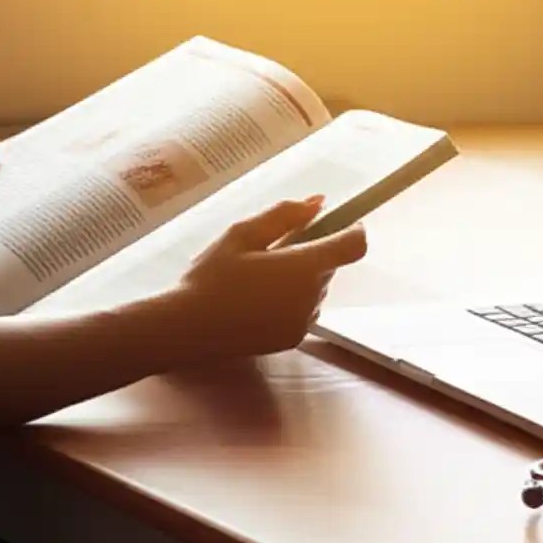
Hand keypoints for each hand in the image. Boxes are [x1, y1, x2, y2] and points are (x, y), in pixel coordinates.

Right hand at [164, 195, 366, 358]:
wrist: (188, 329)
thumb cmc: (212, 276)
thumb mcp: (243, 234)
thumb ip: (285, 215)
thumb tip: (319, 202)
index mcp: (304, 267)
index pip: (353, 245)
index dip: (353, 230)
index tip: (340, 221)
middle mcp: (313, 296)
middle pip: (330, 266)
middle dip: (311, 253)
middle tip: (272, 249)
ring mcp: (305, 321)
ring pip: (316, 289)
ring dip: (300, 278)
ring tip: (258, 277)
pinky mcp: (294, 340)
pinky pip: (305, 311)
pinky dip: (291, 300)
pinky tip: (257, 300)